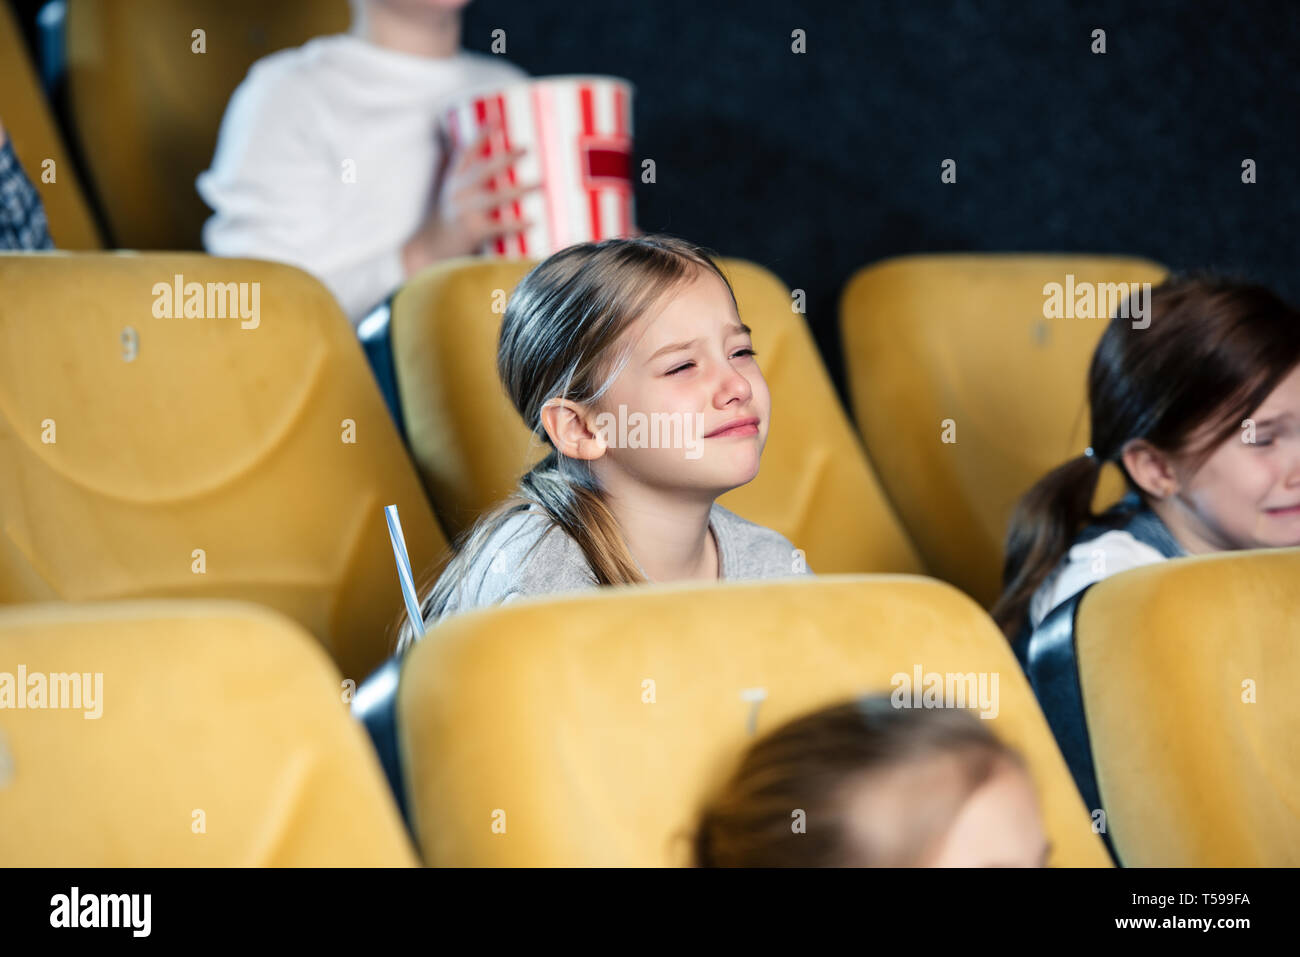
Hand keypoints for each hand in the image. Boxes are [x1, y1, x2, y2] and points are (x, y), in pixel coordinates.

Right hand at [403, 118, 540, 272]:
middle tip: (526, 149)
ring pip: (496, 196)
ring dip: (521, 190)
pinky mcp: (472, 231)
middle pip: (484, 170)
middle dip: (506, 158)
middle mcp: (459, 192)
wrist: (430, 249)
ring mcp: (465, 211)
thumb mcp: (449, 194)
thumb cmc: (447, 222)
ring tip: (542, 184)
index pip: (466, 153)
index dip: (481, 136)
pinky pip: (499, 226)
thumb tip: (488, 164)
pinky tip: (532, 221)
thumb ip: (465, 179)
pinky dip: (516, 224)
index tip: (496, 122)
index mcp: (454, 181)